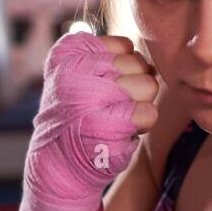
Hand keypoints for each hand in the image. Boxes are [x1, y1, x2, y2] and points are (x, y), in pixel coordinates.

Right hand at [18, 33, 158, 210]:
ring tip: (115, 118)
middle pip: (140, 64)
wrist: (59, 163)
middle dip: (135, 86)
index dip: (123, 70)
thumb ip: (111, 56)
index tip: (101, 86)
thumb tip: (152, 62)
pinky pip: (149, 113)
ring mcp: (90, 98)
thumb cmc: (78, 115)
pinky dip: (140, 126)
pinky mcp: (107, 126)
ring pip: (148, 86)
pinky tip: (119, 132)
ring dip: (139, 105)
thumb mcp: (80, 73)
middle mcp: (74, 70)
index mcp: (67, 52)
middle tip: (111, 106)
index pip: (124, 46)